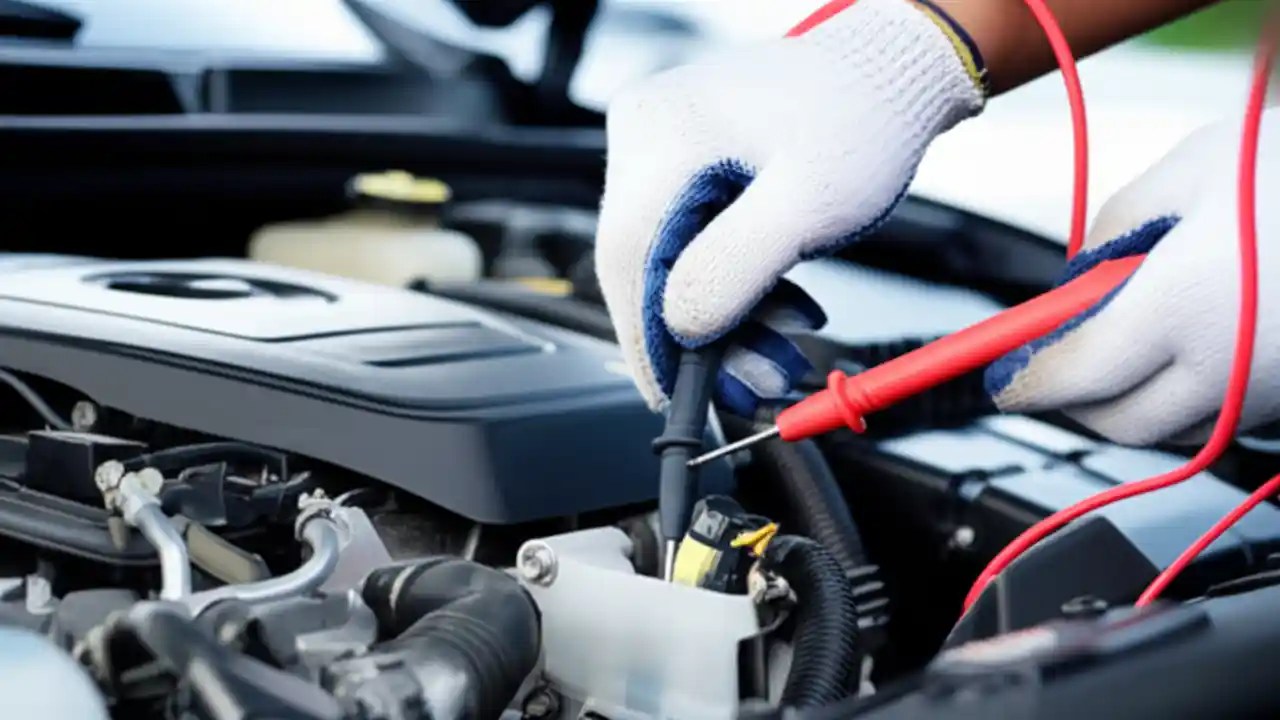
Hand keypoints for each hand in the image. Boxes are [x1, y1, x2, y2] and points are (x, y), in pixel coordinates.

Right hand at [595, 0, 983, 414]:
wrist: (892, 72)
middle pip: (645, 265)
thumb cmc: (864, 117)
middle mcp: (645, 134)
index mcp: (662, 134)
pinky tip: (779, 306)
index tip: (676, 397)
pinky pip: (689, 241)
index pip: (626, 259)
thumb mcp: (809, 204)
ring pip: (669, 262)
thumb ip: (735, 268)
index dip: (650, 340)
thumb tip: (679, 329)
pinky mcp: (682, 161)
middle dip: (702, 337)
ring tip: (785, 350)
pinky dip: (732, 284)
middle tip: (756, 383)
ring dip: (727, 319)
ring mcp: (659, 147)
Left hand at [986, 110, 1279, 444]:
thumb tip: (1077, 278)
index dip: (1023, 385)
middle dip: (1071, 403)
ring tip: (1127, 344)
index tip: (1000, 380)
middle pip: (1115, 425)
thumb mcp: (1195, 170)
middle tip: (1051, 365)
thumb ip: (1116, 230)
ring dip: (1131, 403)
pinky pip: (1229, 421)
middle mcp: (1227, 371)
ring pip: (1174, 431)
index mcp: (1181, 311)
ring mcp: (1274, 396)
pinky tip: (1198, 348)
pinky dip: (1193, 399)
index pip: (1070, 378)